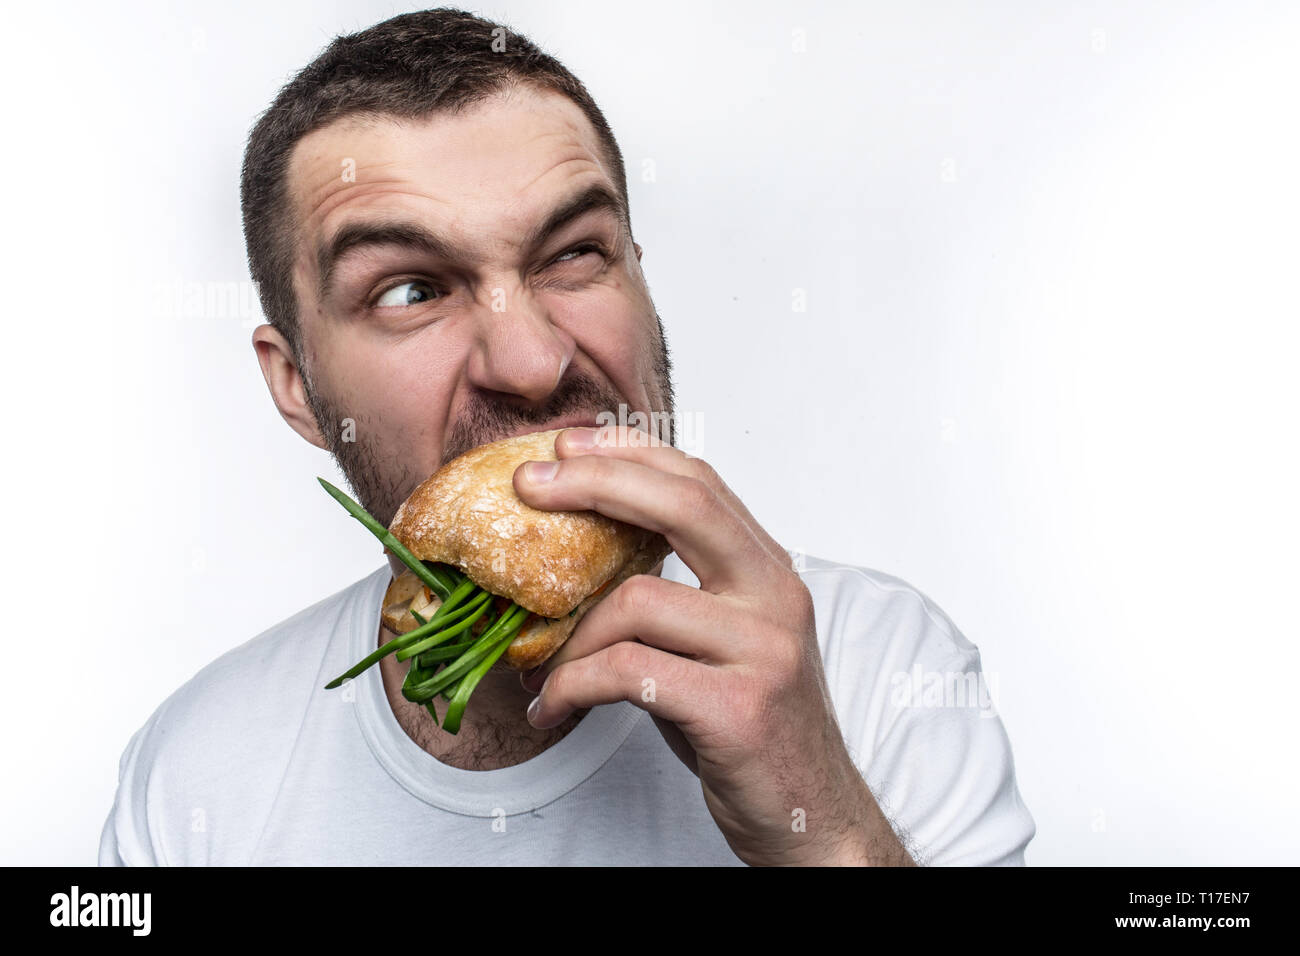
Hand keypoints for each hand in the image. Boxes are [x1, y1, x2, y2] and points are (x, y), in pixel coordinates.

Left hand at [513, 425, 913, 865]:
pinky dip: (571, 687)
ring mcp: (764, 651)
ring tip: (539, 670)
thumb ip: (675, 598)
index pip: (700, 483)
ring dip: (568, 638)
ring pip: (636, 602)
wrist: (813, 819)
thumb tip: (580, 566)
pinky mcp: (739, 708)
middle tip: (528, 483)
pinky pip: (628, 673)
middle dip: (595, 481)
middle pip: (684, 505)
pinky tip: (553, 709)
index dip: (630, 453)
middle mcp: (776, 599)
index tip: (567, 443)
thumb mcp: (720, 647)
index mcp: (770, 573)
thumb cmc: (753, 731)